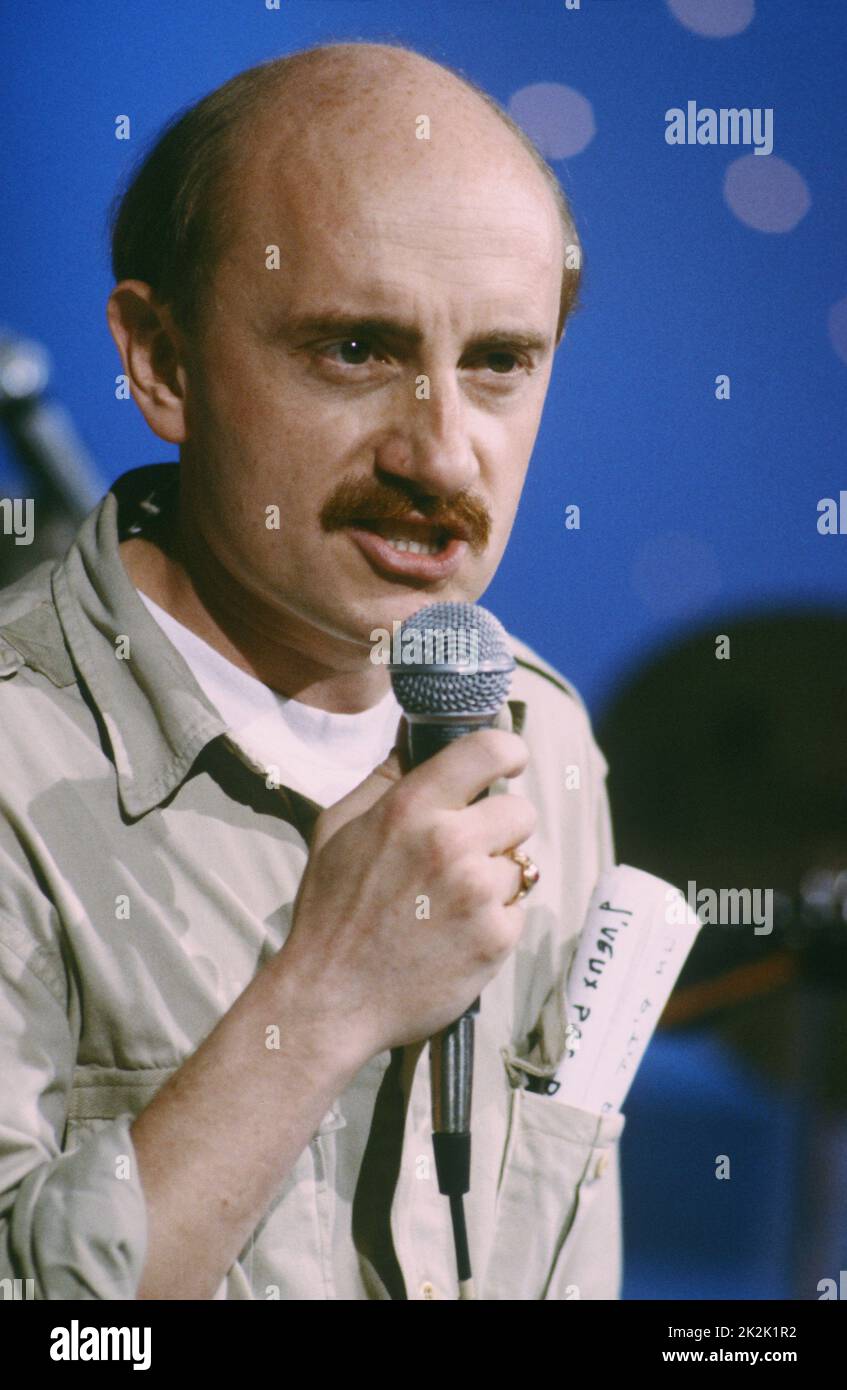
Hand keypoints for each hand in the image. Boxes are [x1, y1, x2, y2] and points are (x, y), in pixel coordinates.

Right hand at [275, 726, 536, 1063]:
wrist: (331, 999)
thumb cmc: (331, 911)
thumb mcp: (339, 828)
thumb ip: (385, 778)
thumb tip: (416, 734)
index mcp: (410, 809)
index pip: (487, 751)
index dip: (508, 750)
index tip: (509, 761)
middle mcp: (450, 844)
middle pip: (520, 811)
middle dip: (499, 828)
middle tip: (466, 852)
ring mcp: (478, 893)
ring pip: (521, 865)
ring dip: (495, 879)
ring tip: (449, 902)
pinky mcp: (496, 938)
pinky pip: (518, 911)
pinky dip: (494, 921)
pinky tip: (455, 934)